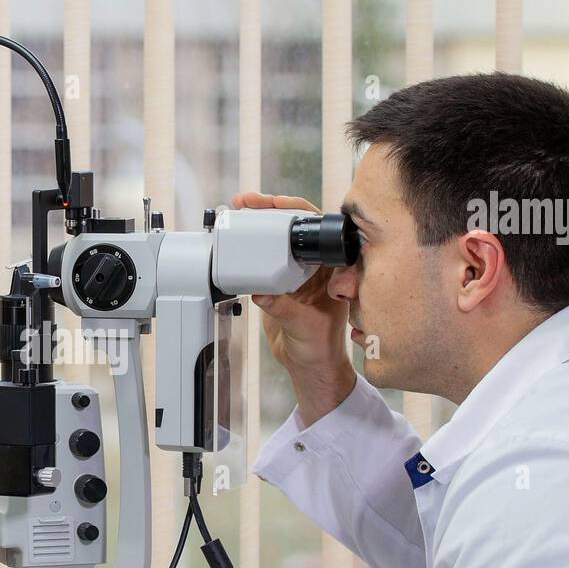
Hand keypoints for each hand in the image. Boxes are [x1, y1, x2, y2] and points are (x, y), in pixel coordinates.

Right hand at [231, 192, 349, 372]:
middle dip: (269, 209)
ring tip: (238, 212)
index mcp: (331, 266)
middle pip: (293, 225)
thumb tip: (261, 293)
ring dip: (258, 224)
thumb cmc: (321, 346)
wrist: (309, 365)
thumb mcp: (304, 325)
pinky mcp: (278, 282)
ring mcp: (296, 272)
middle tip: (247, 202)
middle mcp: (315, 264)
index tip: (273, 204)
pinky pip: (264, 258)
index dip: (293, 209)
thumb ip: (283, 308)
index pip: (315, 226)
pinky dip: (250, 249)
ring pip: (277, 238)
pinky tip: (237, 242)